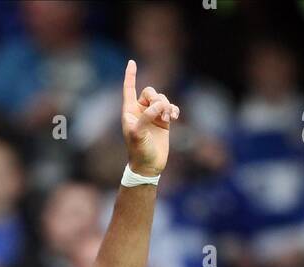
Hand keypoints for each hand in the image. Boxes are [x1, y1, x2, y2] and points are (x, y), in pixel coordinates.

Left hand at [121, 59, 178, 178]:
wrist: (149, 166)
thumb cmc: (138, 151)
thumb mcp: (138, 134)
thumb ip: (147, 117)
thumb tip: (159, 105)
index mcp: (129, 112)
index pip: (129, 89)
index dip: (130, 76)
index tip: (132, 62)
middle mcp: (140, 111)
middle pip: (150, 92)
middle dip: (157, 98)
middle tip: (161, 110)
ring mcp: (152, 116)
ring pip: (161, 99)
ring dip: (166, 106)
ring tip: (168, 118)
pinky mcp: (163, 122)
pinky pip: (170, 108)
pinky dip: (173, 110)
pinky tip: (174, 116)